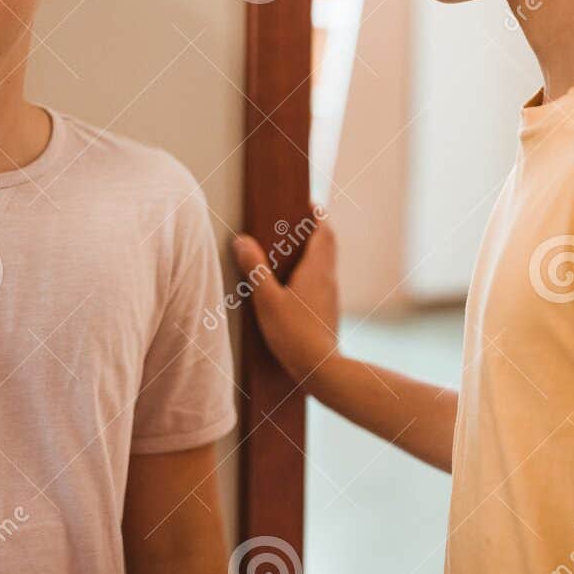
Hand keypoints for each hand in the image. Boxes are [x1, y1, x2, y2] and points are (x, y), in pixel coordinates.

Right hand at [230, 219, 340, 385]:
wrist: (321, 369)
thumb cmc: (294, 334)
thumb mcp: (266, 300)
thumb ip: (254, 269)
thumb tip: (242, 240)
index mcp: (316, 269)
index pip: (324, 232)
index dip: (318, 215)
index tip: (310, 203)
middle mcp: (328, 279)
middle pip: (328, 245)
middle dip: (317, 230)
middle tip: (301, 222)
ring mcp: (331, 297)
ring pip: (327, 264)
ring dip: (315, 251)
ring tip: (294, 250)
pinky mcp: (328, 312)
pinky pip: (323, 282)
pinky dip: (313, 272)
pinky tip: (296, 284)